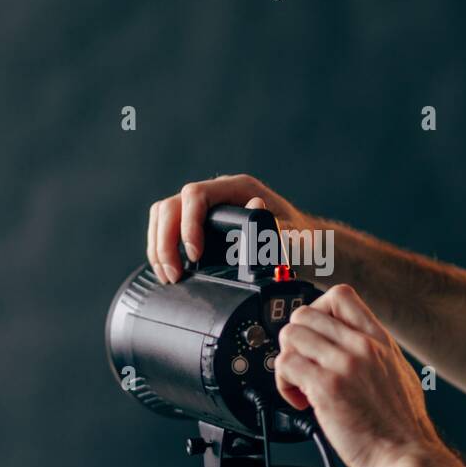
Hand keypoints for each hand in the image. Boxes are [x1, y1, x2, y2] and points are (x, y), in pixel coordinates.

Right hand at [146, 174, 309, 283]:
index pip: (196, 194)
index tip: (194, 255)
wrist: (307, 252)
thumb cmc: (304, 242)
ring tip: (169, 277)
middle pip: (171, 206)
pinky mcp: (200, 229)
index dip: (187, 224)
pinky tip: (169, 272)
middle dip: (165, 241)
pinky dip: (162, 252)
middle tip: (174, 275)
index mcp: (239, 189)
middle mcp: (219, 196)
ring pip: (164, 217)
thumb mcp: (297, 237)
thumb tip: (256, 207)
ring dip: (159, 247)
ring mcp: (207, 211)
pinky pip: (168, 232)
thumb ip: (279, 225)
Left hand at [275, 284, 444, 466]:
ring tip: (301, 385)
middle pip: (305, 314)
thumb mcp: (399, 374)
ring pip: (290, 336)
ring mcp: (344, 364)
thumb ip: (375, 354)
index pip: (339, 296)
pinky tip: (300, 400)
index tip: (315, 335)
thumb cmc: (403, 428)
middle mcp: (361, 346)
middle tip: (303, 365)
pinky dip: (283, 384)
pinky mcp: (326, 387)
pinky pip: (285, 365)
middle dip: (296, 340)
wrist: (407, 457)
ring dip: (287, 362)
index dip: (317, 311)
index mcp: (379, 340)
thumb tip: (353, 347)